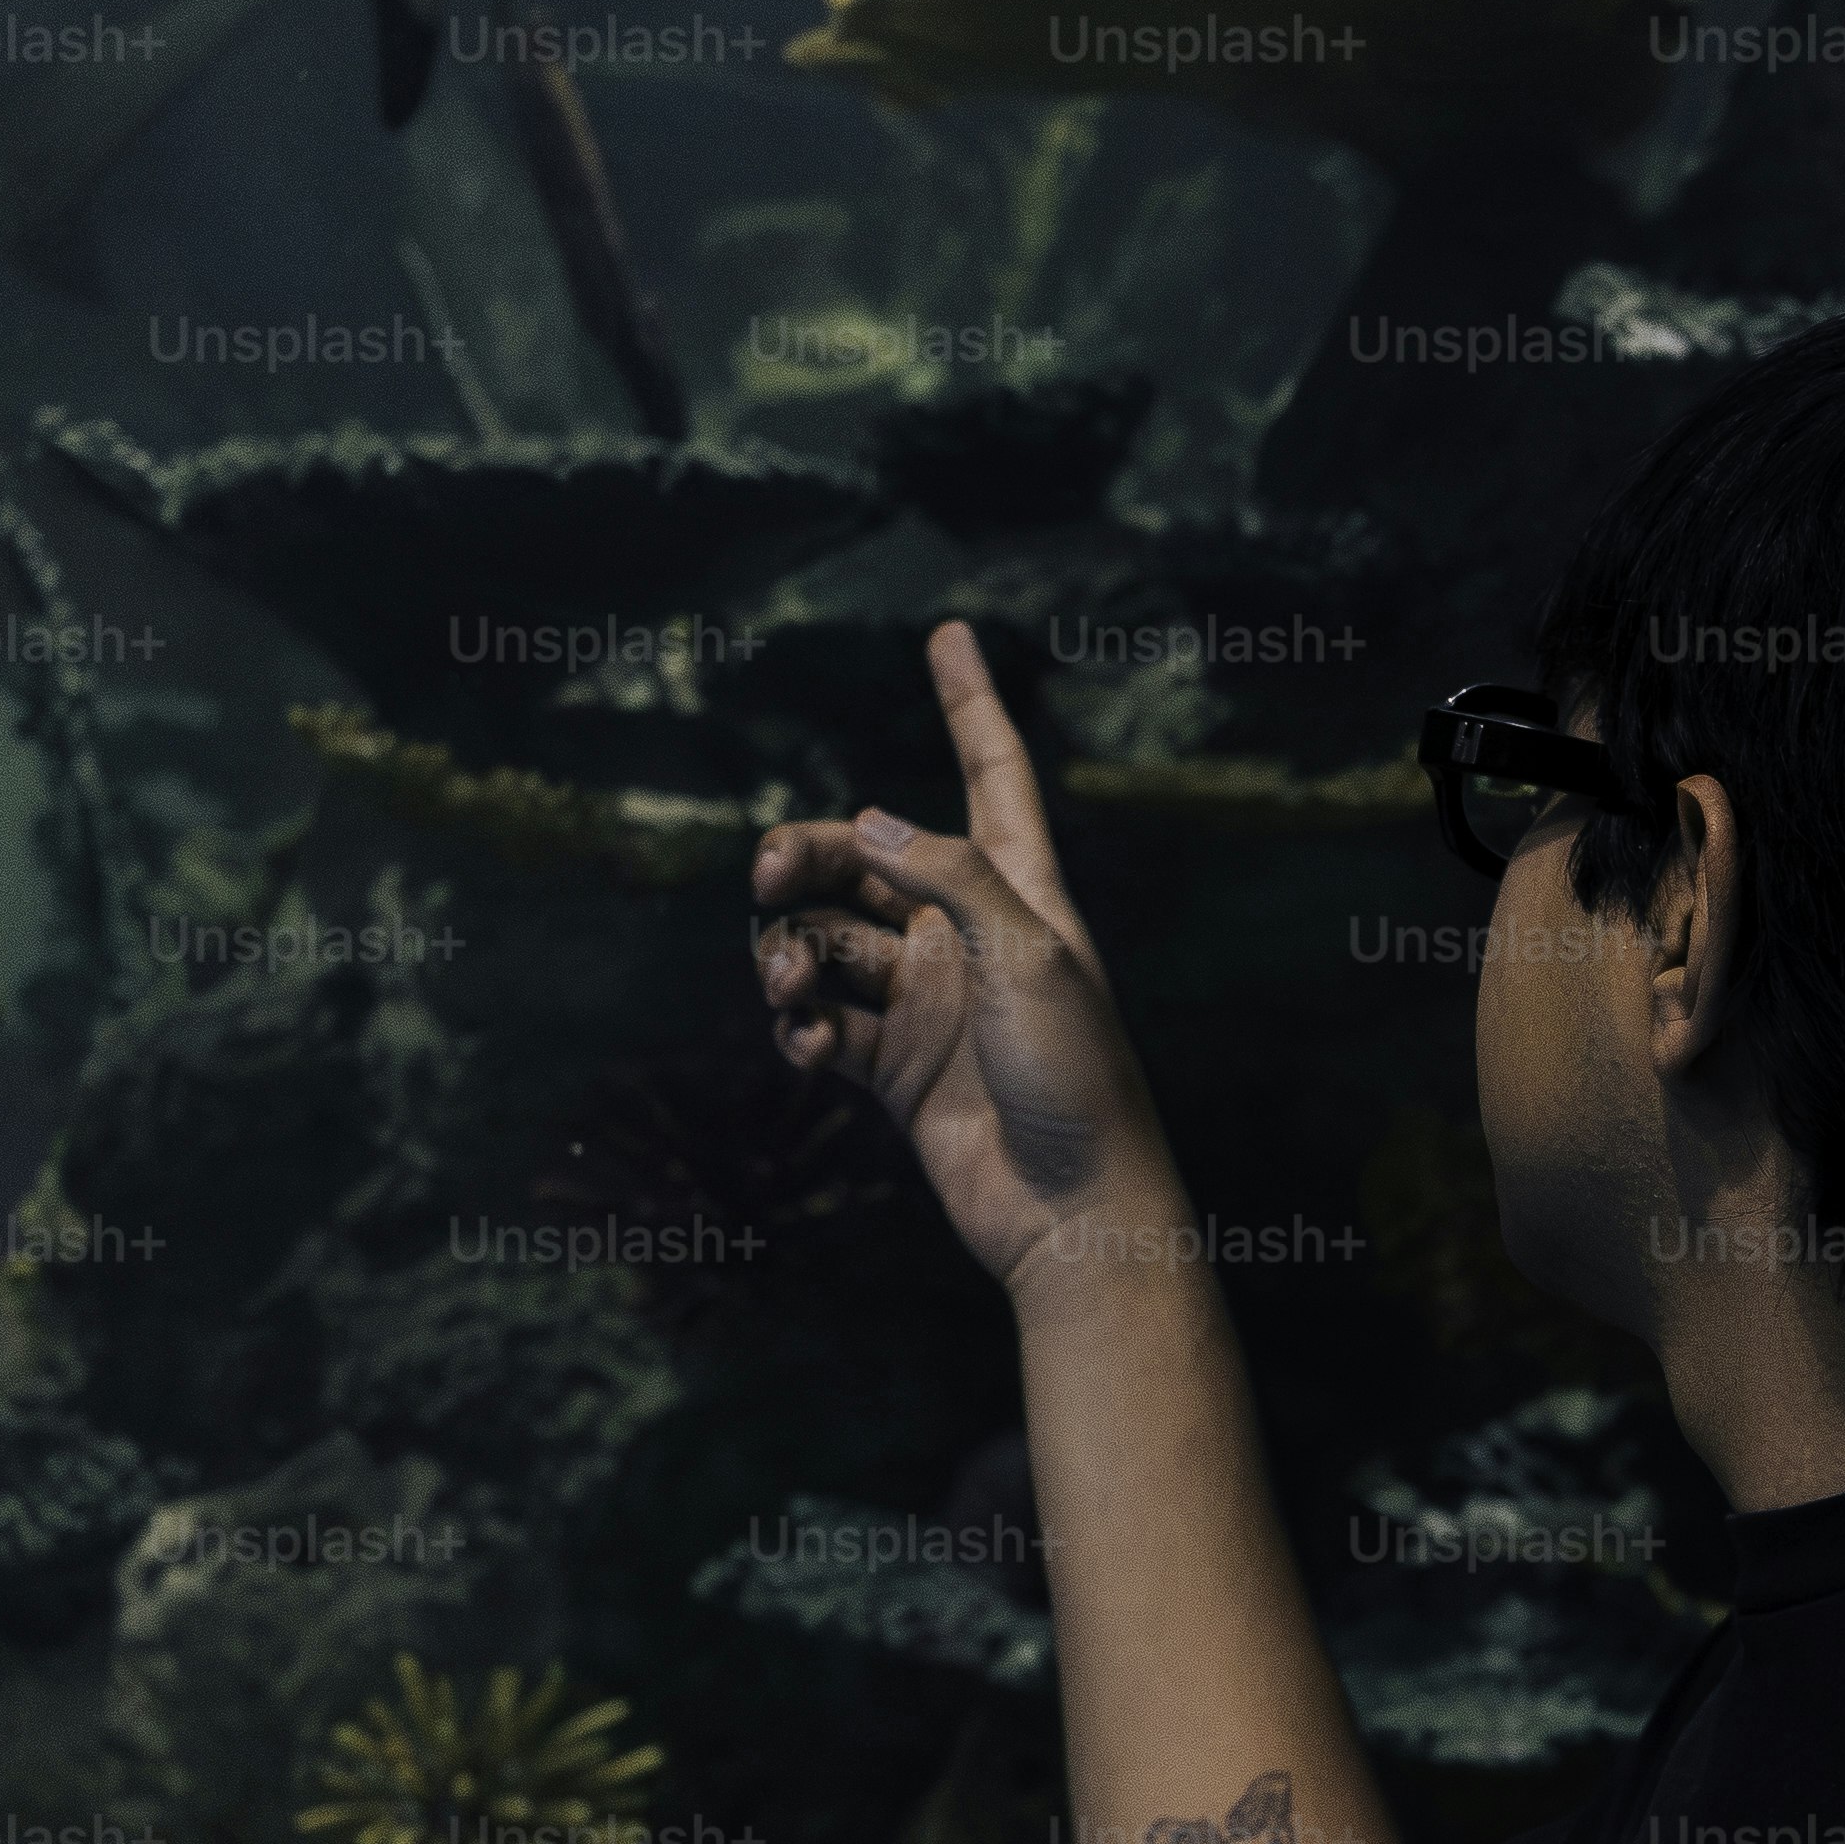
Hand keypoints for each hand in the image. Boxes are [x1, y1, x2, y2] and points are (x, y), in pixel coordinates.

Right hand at [749, 621, 1182, 1299]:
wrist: (1074, 1211)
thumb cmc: (1077, 1077)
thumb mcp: (1030, 955)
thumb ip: (951, 878)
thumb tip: (868, 821)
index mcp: (1020, 892)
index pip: (991, 775)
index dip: (969, 703)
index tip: (948, 632)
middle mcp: (968, 936)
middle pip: (868, 860)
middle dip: (809, 856)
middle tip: (767, 873)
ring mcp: (927, 1002)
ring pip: (829, 939)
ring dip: (790, 948)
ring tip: (787, 981)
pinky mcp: (893, 1069)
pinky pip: (823, 1022)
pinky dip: (798, 1023)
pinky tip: (801, 1041)